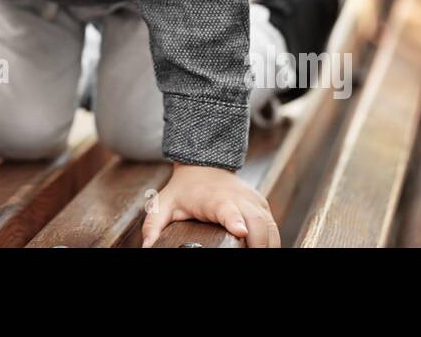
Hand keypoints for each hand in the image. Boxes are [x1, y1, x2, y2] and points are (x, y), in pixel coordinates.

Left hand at [140, 162, 279, 247]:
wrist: (204, 164)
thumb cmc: (183, 189)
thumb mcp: (163, 204)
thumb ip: (153, 225)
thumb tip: (147, 245)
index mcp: (213, 199)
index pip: (226, 209)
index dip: (234, 220)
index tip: (239, 230)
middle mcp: (238, 198)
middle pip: (256, 222)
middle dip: (259, 244)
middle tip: (251, 257)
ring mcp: (253, 201)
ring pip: (269, 225)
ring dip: (268, 245)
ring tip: (259, 256)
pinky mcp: (262, 205)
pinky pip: (273, 226)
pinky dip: (272, 241)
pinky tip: (265, 250)